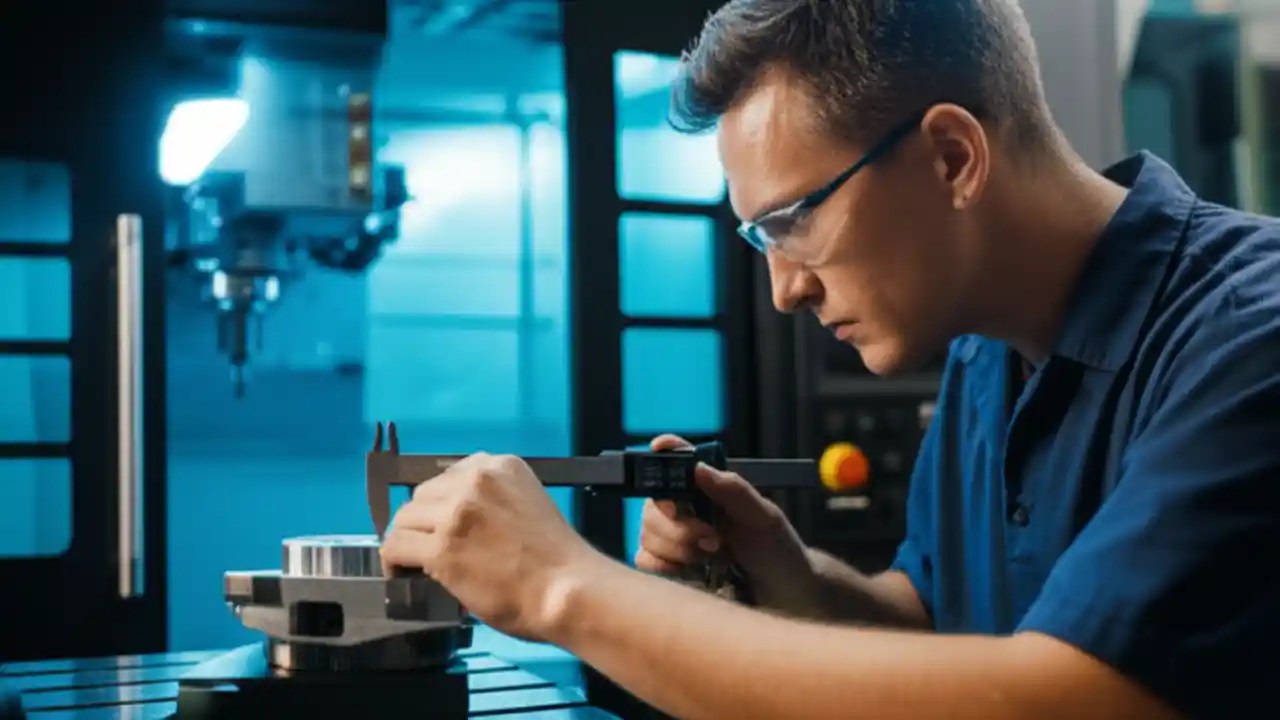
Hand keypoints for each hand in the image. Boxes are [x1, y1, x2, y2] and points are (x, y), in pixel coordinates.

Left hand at [380, 452, 606, 641]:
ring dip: (408, 540)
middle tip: (431, 547)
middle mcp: (476, 480)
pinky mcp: (442, 547)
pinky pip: (396, 547)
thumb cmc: (558, 560)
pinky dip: (394, 562)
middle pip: (423, 494)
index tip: (446, 523)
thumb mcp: (528, 505)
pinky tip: (402, 574)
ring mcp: (456, 512)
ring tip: (415, 562)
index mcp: (501, 466)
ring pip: (405, 519)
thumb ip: (493, 502)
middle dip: (424, 521)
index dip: (443, 504)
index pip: (450, 475)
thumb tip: (461, 524)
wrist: (568, 590)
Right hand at [635, 435, 818, 613]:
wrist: (784, 597)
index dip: (665, 452)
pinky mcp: (668, 570)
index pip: (677, 462)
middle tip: (714, 540)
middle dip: (680, 526)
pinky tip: (691, 573)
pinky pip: (645, 562)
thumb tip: (698, 467)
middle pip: (653, 506)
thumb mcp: (764, 517)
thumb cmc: (778, 552)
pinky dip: (663, 567)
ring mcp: (674, 541)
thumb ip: (733, 490)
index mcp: (708, 491)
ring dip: (678, 549)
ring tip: (712, 559)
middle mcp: (686, 511)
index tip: (659, 450)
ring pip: (648, 535)